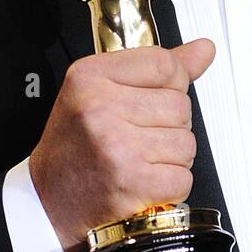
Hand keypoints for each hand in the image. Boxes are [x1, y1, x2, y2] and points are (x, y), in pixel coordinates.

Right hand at [28, 37, 214, 251]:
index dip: (171, 85)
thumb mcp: (101, 92)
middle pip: (180, 105)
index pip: (165, 64)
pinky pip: (182, 177)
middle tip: (137, 138)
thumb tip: (203, 49)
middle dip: (169, 125)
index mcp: (90, 78)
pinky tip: (143, 182)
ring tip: (139, 161)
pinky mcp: (133, 182)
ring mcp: (117, 147)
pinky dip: (170, 186)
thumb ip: (154, 69)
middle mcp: (100, 109)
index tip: (153, 99)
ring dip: (171, 158)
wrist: (48, 202)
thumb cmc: (74, 148)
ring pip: (186, 143)